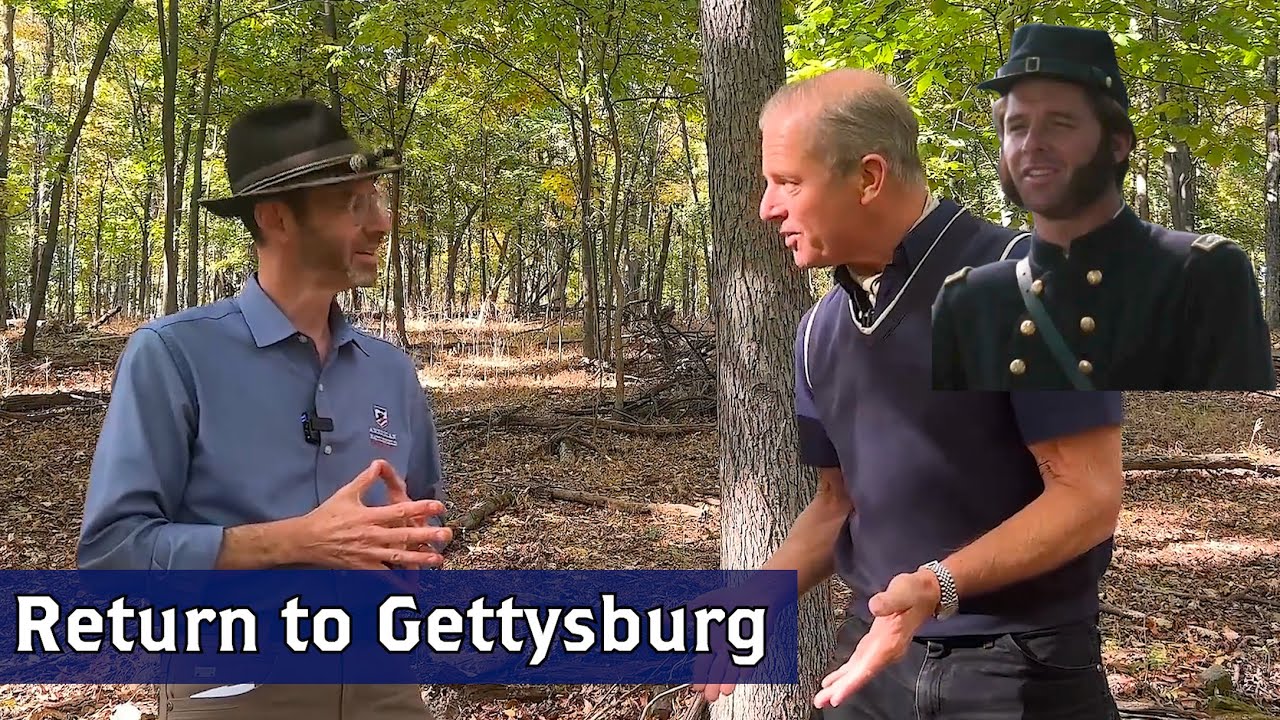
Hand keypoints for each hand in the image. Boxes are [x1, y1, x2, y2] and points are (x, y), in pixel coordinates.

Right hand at [295, 459, 450, 568]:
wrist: (306, 539)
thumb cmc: (327, 516)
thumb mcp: (346, 493)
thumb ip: (365, 479)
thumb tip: (378, 463)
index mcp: (368, 516)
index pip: (399, 511)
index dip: (420, 508)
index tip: (438, 506)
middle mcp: (370, 535)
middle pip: (403, 535)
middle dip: (426, 535)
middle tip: (445, 534)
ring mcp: (367, 554)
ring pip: (398, 557)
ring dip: (419, 559)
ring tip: (438, 559)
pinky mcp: (362, 567)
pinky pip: (383, 576)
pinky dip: (398, 581)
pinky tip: (413, 585)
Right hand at [690, 574, 792, 703]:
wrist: (755, 595)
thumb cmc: (730, 600)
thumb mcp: (703, 605)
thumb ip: (686, 612)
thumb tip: (665, 619)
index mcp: (712, 643)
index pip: (704, 664)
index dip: (700, 676)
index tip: (696, 688)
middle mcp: (725, 650)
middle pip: (717, 671)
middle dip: (713, 684)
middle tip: (710, 697)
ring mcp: (741, 649)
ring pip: (732, 669)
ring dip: (728, 680)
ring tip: (725, 692)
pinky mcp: (756, 647)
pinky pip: (751, 659)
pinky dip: (748, 667)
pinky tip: (743, 675)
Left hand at [812, 568, 939, 708]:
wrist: (926, 592)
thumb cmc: (914, 591)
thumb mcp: (903, 590)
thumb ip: (889, 600)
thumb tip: (874, 606)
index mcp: (890, 641)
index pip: (869, 667)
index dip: (852, 683)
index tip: (837, 696)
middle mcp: (886, 651)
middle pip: (861, 675)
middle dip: (841, 690)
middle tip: (820, 701)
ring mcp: (881, 650)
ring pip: (858, 673)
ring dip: (840, 685)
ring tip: (822, 697)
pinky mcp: (875, 645)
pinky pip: (858, 664)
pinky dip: (845, 674)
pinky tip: (833, 681)